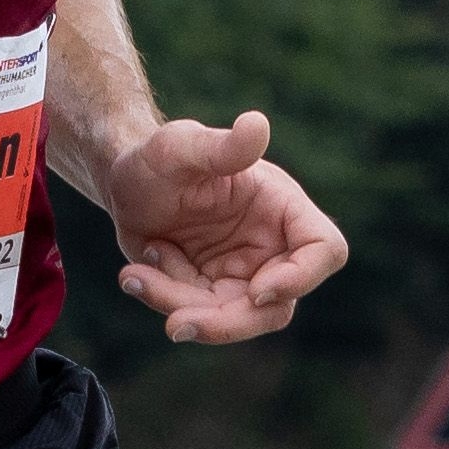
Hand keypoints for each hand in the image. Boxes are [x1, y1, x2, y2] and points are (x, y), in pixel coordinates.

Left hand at [94, 108, 345, 343]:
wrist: (124, 183)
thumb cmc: (159, 156)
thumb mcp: (181, 146)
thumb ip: (221, 146)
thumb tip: (256, 125)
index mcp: (282, 208)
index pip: (324, 250)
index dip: (302, 277)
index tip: (257, 291)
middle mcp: (272, 246)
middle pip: (278, 306)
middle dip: (227, 321)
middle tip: (175, 323)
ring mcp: (244, 274)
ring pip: (233, 318)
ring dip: (181, 306)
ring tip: (134, 276)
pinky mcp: (213, 293)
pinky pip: (197, 315)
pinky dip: (163, 299)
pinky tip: (135, 273)